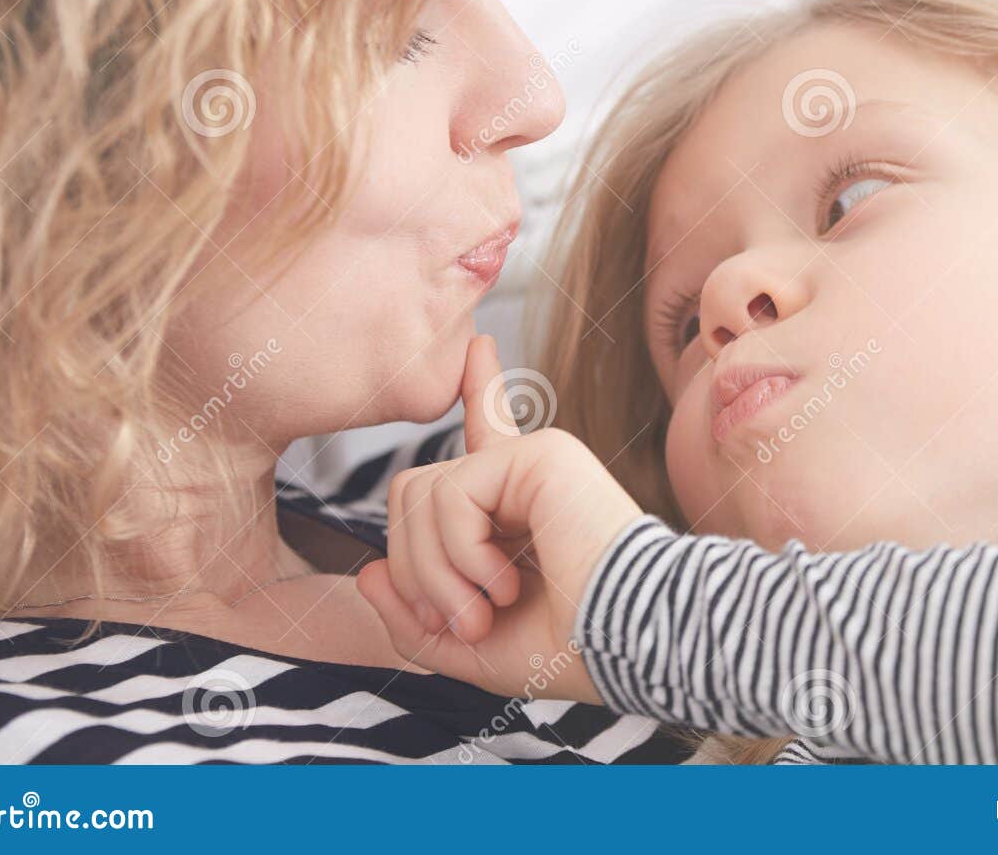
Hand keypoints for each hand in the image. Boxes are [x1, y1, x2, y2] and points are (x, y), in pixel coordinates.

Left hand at [355, 335, 643, 702]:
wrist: (630, 645)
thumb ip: (414, 617)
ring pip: (420, 494)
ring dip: (436, 573)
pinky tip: (503, 582)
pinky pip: (449, 494)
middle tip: (459, 622)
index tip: (480, 346)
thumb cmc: (571, 651)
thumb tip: (367, 573)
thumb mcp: (471, 648)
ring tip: (482, 612)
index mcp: (520, 507)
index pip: (487, 435)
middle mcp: (525, 475)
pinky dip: (459, 552)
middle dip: (414, 569)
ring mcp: (531, 459)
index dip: (480, 390)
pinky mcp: (537, 453)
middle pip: (414, 493)